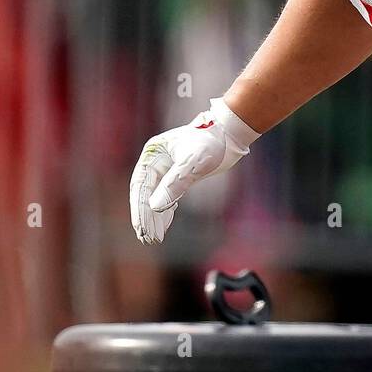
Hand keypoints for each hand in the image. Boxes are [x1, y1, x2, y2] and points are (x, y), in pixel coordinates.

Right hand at [130, 96, 259, 243]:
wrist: (230, 133)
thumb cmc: (212, 143)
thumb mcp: (192, 164)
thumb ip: (173, 184)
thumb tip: (154, 206)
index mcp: (153, 154)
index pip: (141, 186)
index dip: (140, 208)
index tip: (143, 228)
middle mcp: (156, 161)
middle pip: (145, 193)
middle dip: (146, 216)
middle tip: (147, 238)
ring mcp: (167, 168)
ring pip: (155, 196)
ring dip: (154, 216)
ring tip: (153, 238)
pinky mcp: (179, 174)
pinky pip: (167, 195)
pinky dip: (165, 210)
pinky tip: (163, 225)